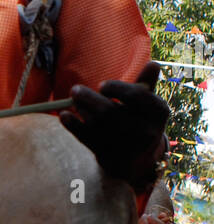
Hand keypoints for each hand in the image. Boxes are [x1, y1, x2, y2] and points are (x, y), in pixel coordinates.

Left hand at [60, 63, 168, 191]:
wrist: (138, 159)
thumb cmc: (140, 121)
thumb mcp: (146, 104)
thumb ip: (146, 84)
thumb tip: (154, 64)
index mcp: (159, 112)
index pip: (137, 97)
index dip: (117, 89)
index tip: (101, 85)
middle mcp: (147, 132)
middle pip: (112, 113)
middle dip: (89, 99)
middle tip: (74, 89)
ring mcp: (128, 148)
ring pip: (98, 125)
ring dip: (82, 110)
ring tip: (74, 102)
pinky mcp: (111, 157)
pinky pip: (88, 139)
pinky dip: (73, 126)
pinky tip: (64, 116)